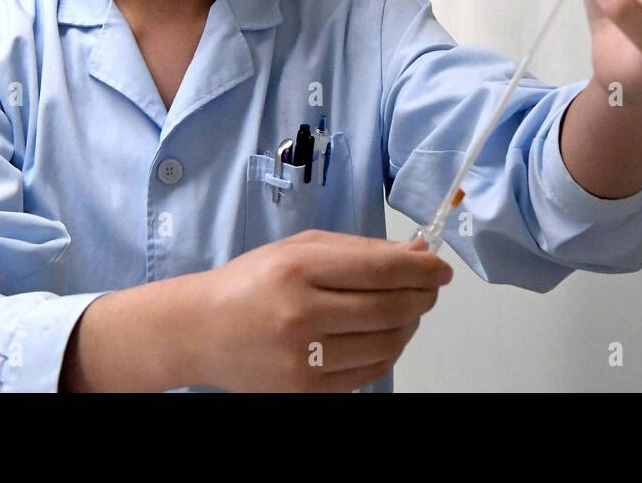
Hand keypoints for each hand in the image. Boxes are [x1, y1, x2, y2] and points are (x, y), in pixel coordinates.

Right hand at [193, 230, 452, 391]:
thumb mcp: (301, 248)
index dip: (421, 268)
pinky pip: (368, 374)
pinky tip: (385, 335)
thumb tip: (417, 252)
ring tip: (408, 310)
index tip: (441, 267)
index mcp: (298, 270)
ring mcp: (302, 360)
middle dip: (422, 296)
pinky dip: (387, 352)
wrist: (201, 331)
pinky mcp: (304, 392)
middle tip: (431, 288)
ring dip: (409, 326)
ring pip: (385, 345)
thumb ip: (361, 249)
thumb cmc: (253, 282)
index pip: (380, 269)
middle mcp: (299, 316)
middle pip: (389, 309)